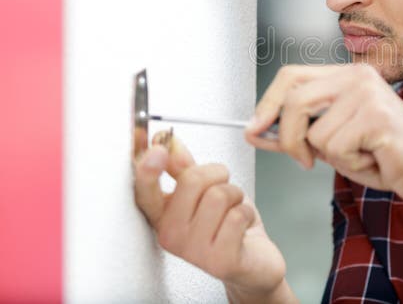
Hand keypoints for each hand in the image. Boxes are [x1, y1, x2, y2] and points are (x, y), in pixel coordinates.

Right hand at [133, 135, 286, 297]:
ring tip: (234, 211)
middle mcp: (171, 235)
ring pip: (219, 195)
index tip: (158, 148)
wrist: (253, 261)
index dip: (147, 168)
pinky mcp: (219, 260)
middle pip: (192, 180)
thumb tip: (170, 144)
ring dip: (236, 195)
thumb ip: (184, 168)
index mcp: (163, 216)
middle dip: (218, 175)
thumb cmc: (229, 227)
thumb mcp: (205, 192)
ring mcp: (193, 251)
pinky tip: (242, 227)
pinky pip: (238, 214)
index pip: (144, 191)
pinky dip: (247, 213)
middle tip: (223, 189)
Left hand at [245, 64, 402, 200]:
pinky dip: (351, 164)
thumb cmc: (382, 155)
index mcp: (346, 75)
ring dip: (332, 157)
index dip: (266, 104)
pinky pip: (336, 148)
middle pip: (294, 101)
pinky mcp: (377, 116)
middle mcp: (357, 76)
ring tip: (361, 154)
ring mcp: (368, 93)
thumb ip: (294, 134)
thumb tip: (253, 132)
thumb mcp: (331, 144)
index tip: (253, 130)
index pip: (290, 76)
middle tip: (304, 161)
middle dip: (288, 139)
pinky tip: (373, 158)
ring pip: (315, 133)